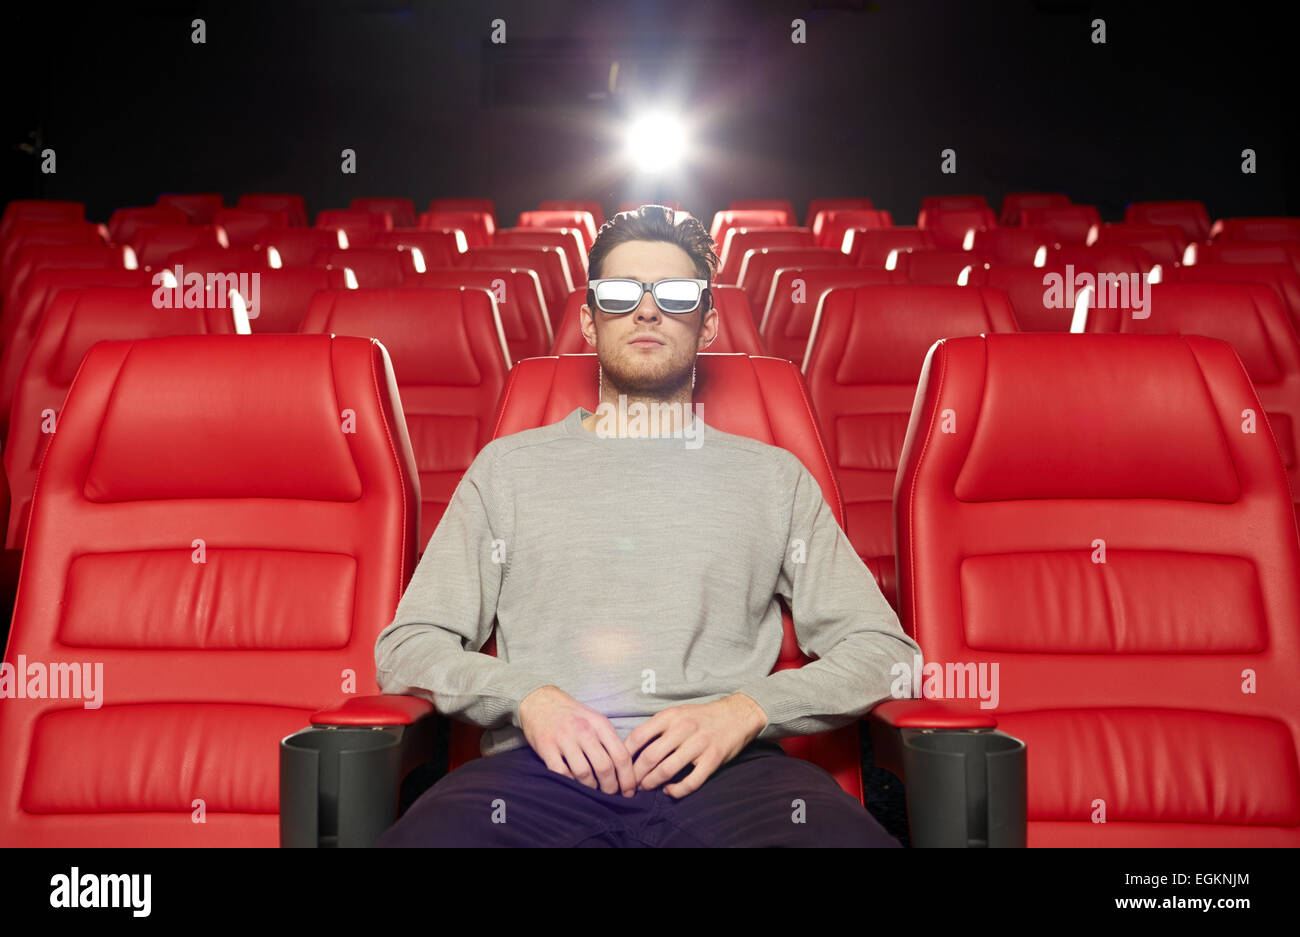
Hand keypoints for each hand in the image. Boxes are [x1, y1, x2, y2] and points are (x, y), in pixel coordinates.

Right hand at [518, 685, 637, 796]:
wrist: (540, 701)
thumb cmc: (572, 715)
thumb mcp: (595, 720)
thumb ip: (609, 741)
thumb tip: (626, 770)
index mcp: (600, 724)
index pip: (621, 755)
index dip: (628, 778)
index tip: (629, 792)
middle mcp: (584, 730)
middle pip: (604, 767)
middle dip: (611, 787)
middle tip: (611, 795)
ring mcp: (564, 738)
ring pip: (584, 773)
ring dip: (591, 788)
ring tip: (593, 791)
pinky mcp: (547, 747)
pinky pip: (561, 773)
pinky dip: (570, 782)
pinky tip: (574, 784)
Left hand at [622, 693, 768, 798]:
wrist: (737, 715)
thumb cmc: (701, 717)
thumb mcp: (677, 713)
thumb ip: (657, 728)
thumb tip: (631, 749)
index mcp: (670, 716)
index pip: (638, 736)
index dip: (625, 756)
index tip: (619, 767)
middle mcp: (683, 728)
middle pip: (649, 757)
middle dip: (635, 775)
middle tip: (630, 784)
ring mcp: (699, 744)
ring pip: (666, 770)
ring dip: (652, 783)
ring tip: (646, 788)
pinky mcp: (713, 759)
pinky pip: (690, 782)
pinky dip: (676, 791)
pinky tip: (670, 791)